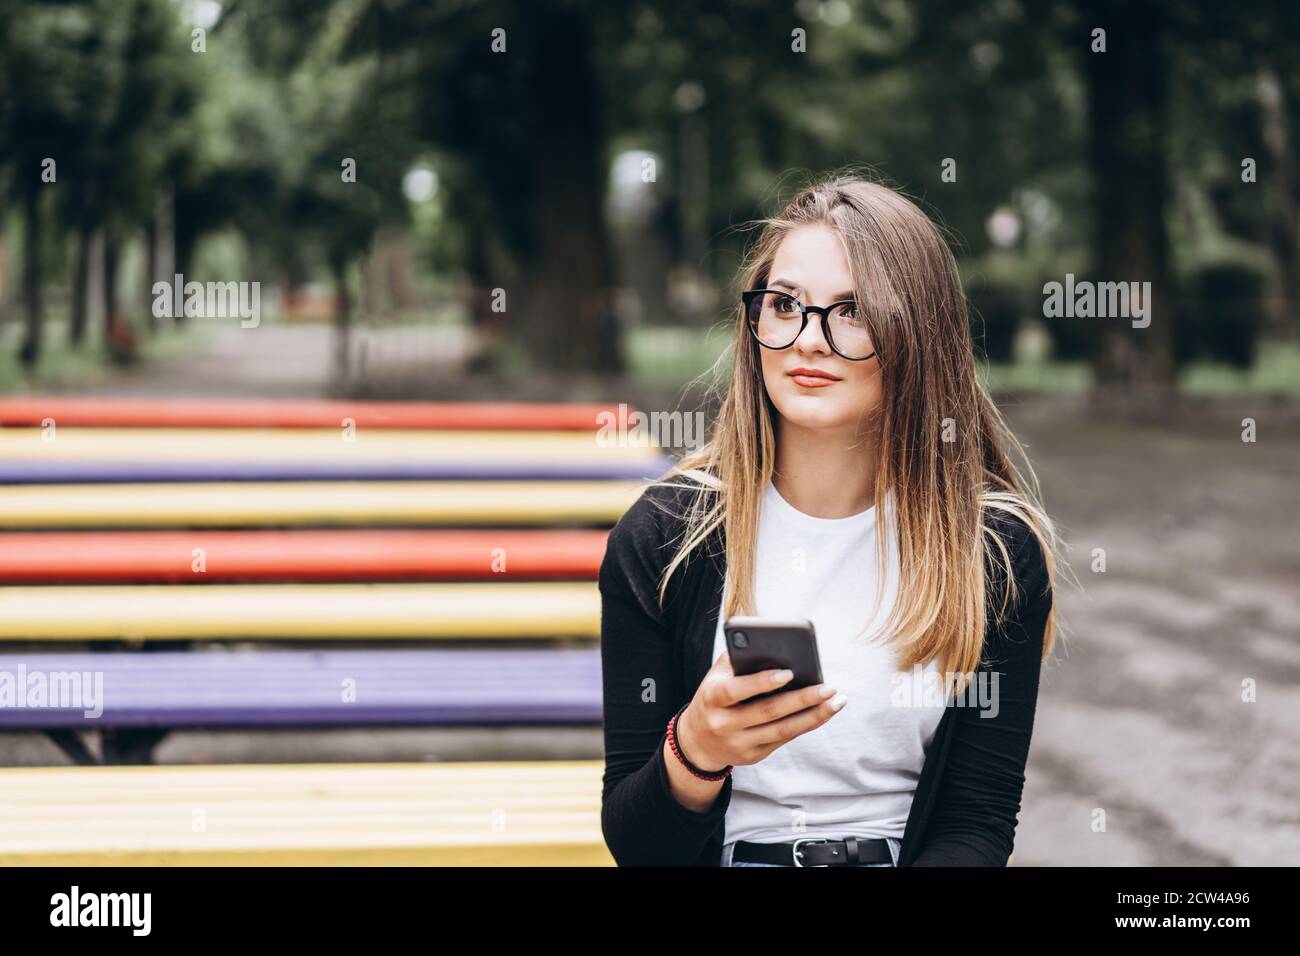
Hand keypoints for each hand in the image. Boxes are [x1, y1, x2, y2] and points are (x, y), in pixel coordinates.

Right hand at [676, 649, 846, 771]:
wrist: (697, 741)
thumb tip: (776, 647)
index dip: (762, 682)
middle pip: (768, 712)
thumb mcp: (716, 675)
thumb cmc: (714, 696)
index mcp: (712, 697)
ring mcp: (739, 743)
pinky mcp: (753, 756)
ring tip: (837, 701)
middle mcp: (724, 723)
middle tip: (829, 687)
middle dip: (802, 699)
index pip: (737, 689)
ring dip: (813, 716)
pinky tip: (824, 712)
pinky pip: (784, 739)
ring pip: (782, 730)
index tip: (789, 672)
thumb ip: (739, 659)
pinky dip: (806, 725)